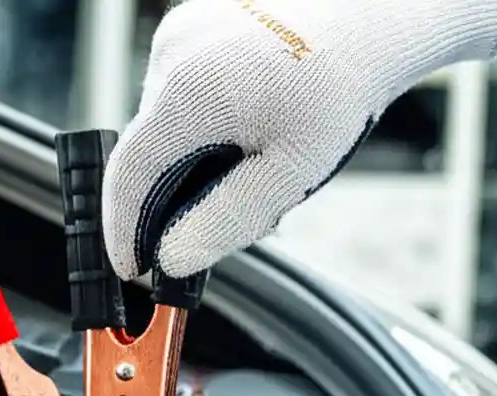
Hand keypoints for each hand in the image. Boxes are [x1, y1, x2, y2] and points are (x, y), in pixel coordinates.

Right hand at [102, 0, 496, 279]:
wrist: (374, 15)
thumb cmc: (343, 87)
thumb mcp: (290, 173)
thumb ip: (225, 221)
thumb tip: (172, 260)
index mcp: (188, 92)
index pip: (129, 176)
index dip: (122, 231)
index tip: (132, 269)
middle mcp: (171, 54)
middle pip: (147, 151)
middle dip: (171, 200)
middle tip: (213, 230)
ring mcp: (180, 35)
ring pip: (165, 123)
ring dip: (192, 160)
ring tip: (256, 170)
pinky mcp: (192, 26)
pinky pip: (180, 92)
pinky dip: (202, 125)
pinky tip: (252, 131)